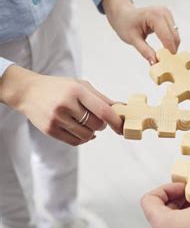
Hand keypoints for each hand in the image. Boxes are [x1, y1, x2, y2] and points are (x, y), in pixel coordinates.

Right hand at [0, 66, 122, 145]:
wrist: (28, 92)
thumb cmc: (60, 87)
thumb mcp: (80, 85)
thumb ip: (101, 98)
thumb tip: (123, 108)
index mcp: (76, 91)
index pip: (102, 110)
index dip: (116, 121)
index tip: (123, 127)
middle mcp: (66, 104)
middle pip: (97, 124)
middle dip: (102, 124)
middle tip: (97, 119)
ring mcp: (56, 118)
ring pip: (87, 135)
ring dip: (92, 132)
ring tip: (87, 123)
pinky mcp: (50, 130)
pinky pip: (75, 141)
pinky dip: (83, 139)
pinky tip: (80, 130)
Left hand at [103, 0, 179, 64]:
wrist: (123, 14)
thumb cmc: (125, 24)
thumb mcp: (133, 39)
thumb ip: (145, 51)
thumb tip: (155, 62)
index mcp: (154, 16)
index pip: (167, 37)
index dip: (168, 52)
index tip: (167, 64)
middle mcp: (163, 12)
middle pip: (174, 37)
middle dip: (172, 51)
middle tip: (166, 63)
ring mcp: (167, 13)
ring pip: (176, 36)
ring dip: (172, 47)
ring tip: (164, 56)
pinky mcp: (168, 17)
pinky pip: (174, 33)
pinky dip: (171, 42)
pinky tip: (164, 49)